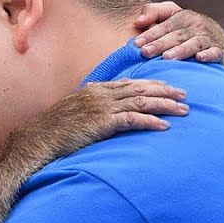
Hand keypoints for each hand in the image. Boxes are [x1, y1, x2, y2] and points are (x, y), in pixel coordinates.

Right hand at [27, 79, 188, 154]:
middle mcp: (101, 93)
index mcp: (96, 89)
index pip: (130, 83)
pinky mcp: (102, 122)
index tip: (168, 88)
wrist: (38, 138)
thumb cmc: (54, 130)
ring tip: (183, 110)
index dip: (152, 85)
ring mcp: (102, 107)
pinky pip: (133, 119)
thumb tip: (105, 115)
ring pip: (142, 101)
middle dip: (166, 90)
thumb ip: (92, 109)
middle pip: (141, 89)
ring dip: (165, 105)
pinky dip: (151, 121)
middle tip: (185, 95)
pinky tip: (164, 126)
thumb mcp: (75, 113)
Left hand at [134, 2, 223, 64]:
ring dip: (180, 51)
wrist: (214, 38)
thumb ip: (153, 13)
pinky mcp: (219, 50)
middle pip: (176, 36)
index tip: (136, 44)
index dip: (150, 34)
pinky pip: (214, 52)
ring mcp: (208, 38)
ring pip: (193, 44)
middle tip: (146, 52)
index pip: (164, 26)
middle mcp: (196, 25)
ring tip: (167, 58)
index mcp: (182, 17)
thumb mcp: (170, 15)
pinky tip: (199, 58)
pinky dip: (208, 55)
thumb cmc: (184, 29)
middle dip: (160, 44)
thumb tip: (138, 21)